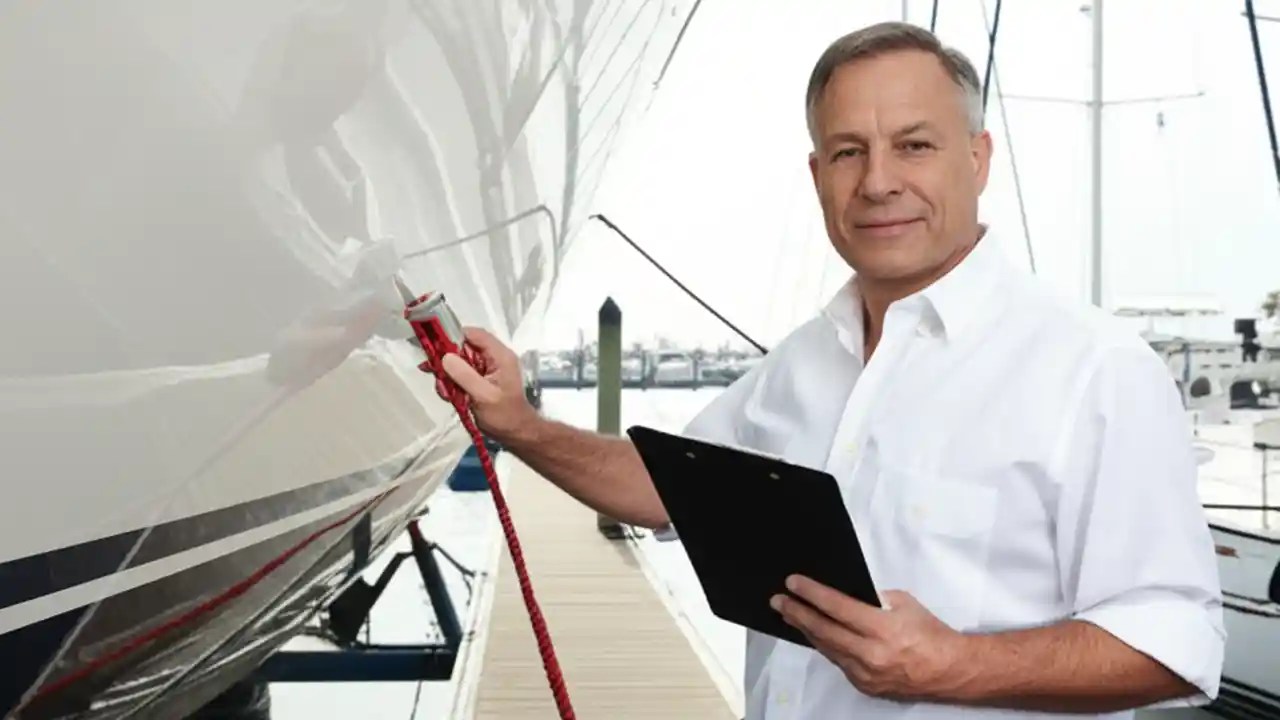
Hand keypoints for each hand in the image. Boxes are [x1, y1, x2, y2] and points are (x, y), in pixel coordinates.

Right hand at [433, 327, 537, 441]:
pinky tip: (449, 396)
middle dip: (448, 361)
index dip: (454, 337)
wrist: (515, 433)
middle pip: (464, 348)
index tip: (435, 348)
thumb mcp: (483, 395)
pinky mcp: (479, 380)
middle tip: (437, 376)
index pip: (475, 334)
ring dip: (448, 375)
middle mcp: (493, 358)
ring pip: (459, 362)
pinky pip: (460, 374)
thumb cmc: (504, 415)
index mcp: (500, 356)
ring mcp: (486, 369)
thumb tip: (445, 356)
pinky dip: (452, 383)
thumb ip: (465, 375)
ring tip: (445, 392)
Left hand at [772, 576, 968, 702]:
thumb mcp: (904, 603)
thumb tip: (846, 594)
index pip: (837, 607)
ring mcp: (866, 674)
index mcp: (882, 629)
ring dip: (806, 630)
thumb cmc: (930, 632)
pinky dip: (826, 646)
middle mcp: (870, 654)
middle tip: (778, 601)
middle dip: (797, 613)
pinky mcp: (865, 686)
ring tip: (789, 614)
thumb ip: (874, 598)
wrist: (951, 671)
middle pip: (824, 630)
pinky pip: (839, 662)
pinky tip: (815, 635)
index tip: (793, 583)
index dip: (812, 594)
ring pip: (827, 648)